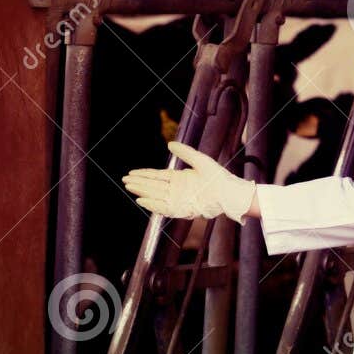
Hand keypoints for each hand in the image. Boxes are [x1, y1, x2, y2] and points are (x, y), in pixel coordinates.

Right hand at [122, 140, 256, 221]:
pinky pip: (164, 208)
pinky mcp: (182, 209)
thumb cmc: (218, 176)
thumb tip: (169, 144)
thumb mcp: (200, 160)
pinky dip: (152, 205)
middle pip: (152, 186)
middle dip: (139, 183)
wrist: (229, 192)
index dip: (143, 175)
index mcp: (179, 179)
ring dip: (142, 192)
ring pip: (155, 196)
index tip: (131, 173)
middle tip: (124, 180)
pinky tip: (142, 201)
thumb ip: (185, 152)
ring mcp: (178, 200)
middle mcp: (176, 190)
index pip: (156, 177)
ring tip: (130, 187)